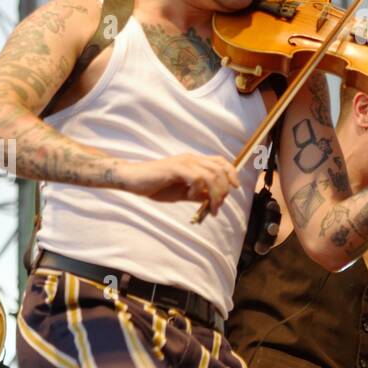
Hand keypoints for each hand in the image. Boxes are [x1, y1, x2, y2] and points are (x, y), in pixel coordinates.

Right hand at [117, 154, 239, 211]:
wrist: (132, 180)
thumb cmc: (154, 186)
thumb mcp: (180, 193)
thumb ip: (196, 194)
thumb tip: (211, 199)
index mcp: (193, 162)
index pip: (220, 161)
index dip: (231, 173)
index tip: (234, 188)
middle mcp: (191, 159)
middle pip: (220, 168)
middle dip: (224, 189)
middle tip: (218, 207)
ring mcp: (183, 162)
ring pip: (212, 174)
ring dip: (215, 193)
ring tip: (211, 208)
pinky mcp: (175, 168)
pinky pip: (197, 178)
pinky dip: (198, 190)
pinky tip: (190, 196)